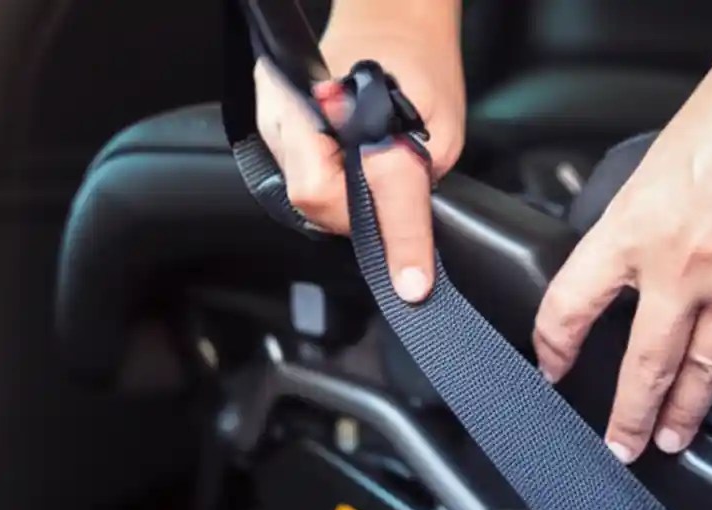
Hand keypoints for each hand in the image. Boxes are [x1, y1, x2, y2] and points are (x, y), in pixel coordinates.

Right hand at [255, 20, 464, 302]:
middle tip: (393, 208)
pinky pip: (294, 180)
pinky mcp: (268, 125)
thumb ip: (423, 179)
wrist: (387, 18)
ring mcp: (272, 114)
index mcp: (342, 95)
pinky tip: (349, 171)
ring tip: (371, 179)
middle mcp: (294, 104)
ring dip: (344, 204)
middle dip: (361, 219)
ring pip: (302, 197)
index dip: (396, 237)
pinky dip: (329, 190)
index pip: (372, 183)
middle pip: (317, 201)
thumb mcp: (443, 123)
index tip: (412, 282)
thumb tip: (409, 234)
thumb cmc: (417, 60)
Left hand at [532, 24, 711, 462]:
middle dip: (629, 417)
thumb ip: (647, 212)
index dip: (554, 347)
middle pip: (644, 367)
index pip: (570, 306)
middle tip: (623, 444)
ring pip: (707, 373)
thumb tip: (640, 242)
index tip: (552, 367)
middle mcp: (683, 271)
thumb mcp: (663, 156)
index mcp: (636, 229)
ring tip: (676, 434)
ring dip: (688, 411)